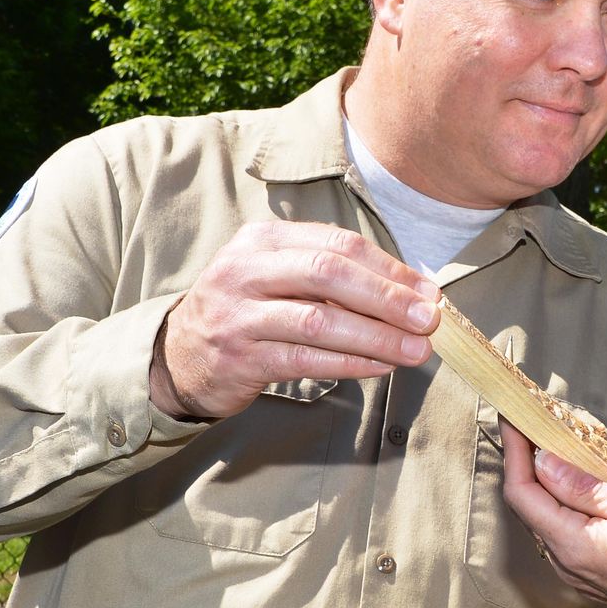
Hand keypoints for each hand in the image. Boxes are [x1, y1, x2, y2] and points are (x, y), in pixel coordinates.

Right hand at [151, 223, 439, 419]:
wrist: (178, 355)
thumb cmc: (245, 312)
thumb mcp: (276, 276)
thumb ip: (331, 277)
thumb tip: (408, 293)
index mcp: (263, 240)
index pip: (337, 244)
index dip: (389, 269)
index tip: (428, 292)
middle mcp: (246, 270)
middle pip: (328, 275)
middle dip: (386, 298)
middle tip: (427, 320)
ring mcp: (239, 315)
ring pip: (318, 321)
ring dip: (375, 337)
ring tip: (414, 351)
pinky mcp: (240, 357)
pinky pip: (304, 361)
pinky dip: (348, 364)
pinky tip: (378, 367)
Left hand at [501, 419, 606, 607]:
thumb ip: (583, 487)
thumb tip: (543, 462)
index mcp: (572, 546)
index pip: (522, 493)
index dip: (514, 452)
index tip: (512, 417)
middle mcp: (567, 565)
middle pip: (530, 507)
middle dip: (526, 464)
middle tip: (531, 424)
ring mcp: (580, 575)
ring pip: (548, 520)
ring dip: (546, 483)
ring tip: (552, 446)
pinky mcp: (596, 577)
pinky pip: (567, 534)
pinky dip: (566, 505)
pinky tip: (580, 484)